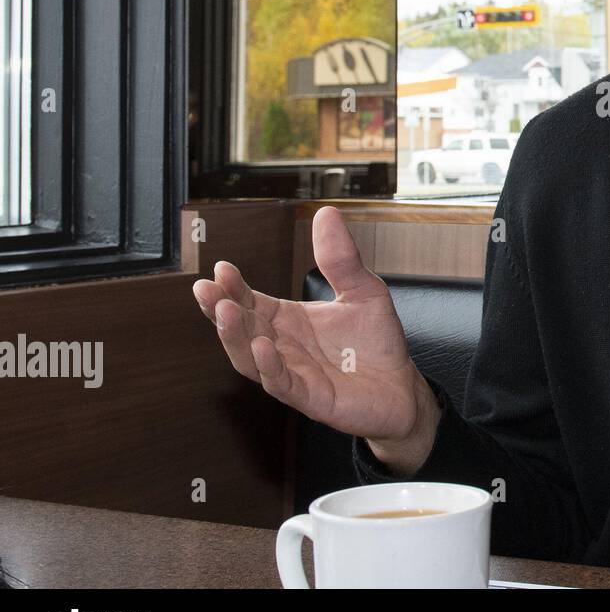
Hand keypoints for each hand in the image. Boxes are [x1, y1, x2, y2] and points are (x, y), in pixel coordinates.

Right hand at [191, 206, 432, 450]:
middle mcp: (283, 347)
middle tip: (206, 289)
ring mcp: (293, 373)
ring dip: (235, 336)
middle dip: (221, 308)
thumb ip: (341, 258)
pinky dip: (269, 367)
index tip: (221, 268)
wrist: (401, 386)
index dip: (234, 287)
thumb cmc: (375, 341)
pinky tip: (262, 347)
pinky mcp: (310, 398)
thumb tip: (326, 213)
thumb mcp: (363, 290)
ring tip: (226, 312)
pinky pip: (282, 384)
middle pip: (242, 327)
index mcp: (288, 320)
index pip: (251, 301)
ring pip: (250, 359)